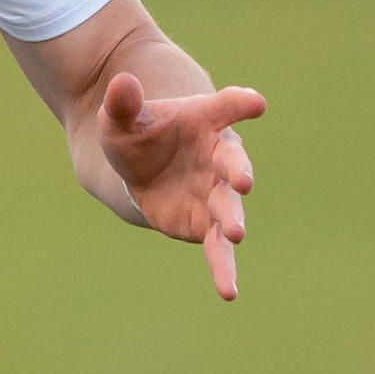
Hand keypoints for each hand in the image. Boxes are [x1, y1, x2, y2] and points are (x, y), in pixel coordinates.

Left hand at [98, 69, 266, 298]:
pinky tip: (228, 292)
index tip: (255, 102)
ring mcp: (215, 192)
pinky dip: (223, 268)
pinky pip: (216, 247)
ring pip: (229, 208)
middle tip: (243, 180)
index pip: (226, 107)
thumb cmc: (136, 133)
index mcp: (205, 121)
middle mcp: (219, 157)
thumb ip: (123, 103)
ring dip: (233, 220)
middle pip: (233, 162)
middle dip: (239, 171)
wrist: (138, 165)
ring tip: (236, 233)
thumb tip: (119, 81)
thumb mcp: (120, 117)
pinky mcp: (204, 224)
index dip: (240, 104)